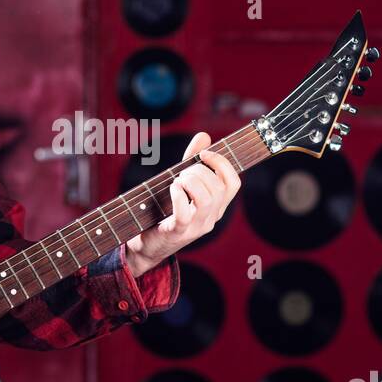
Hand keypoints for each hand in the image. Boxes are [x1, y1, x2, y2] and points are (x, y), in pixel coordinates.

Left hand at [125, 132, 240, 275]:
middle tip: (181, 173)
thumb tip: (204, 136)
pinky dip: (178, 195)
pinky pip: (185, 213)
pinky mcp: (179, 232)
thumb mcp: (181, 184)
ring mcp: (197, 227)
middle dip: (199, 171)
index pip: (233, 183)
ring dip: (190, 182)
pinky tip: (171, 189)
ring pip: (206, 199)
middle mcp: (211, 217)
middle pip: (218, 188)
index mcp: (217, 206)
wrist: (147, 244)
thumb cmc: (165, 211)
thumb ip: (192, 161)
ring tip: (177, 182)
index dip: (222, 163)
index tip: (204, 154)